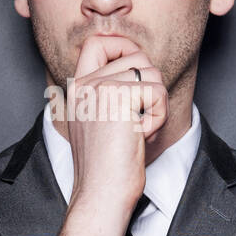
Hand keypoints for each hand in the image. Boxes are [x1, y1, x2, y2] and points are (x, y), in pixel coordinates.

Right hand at [66, 34, 168, 217]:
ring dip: (155, 104)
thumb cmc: (108, 167)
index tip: (135, 70)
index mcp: (77, 89)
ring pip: (152, 73)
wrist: (101, 193)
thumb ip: (111, 95)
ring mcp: (99, 88)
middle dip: (149, 88)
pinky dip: (158, 116)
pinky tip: (141, 135)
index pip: (97, 43)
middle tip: (136, 120)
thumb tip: (143, 68)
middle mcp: (85, 84)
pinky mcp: (118, 96)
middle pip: (137, 56)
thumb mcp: (101, 123)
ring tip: (137, 130)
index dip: (122, 46)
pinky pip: (158, 92)